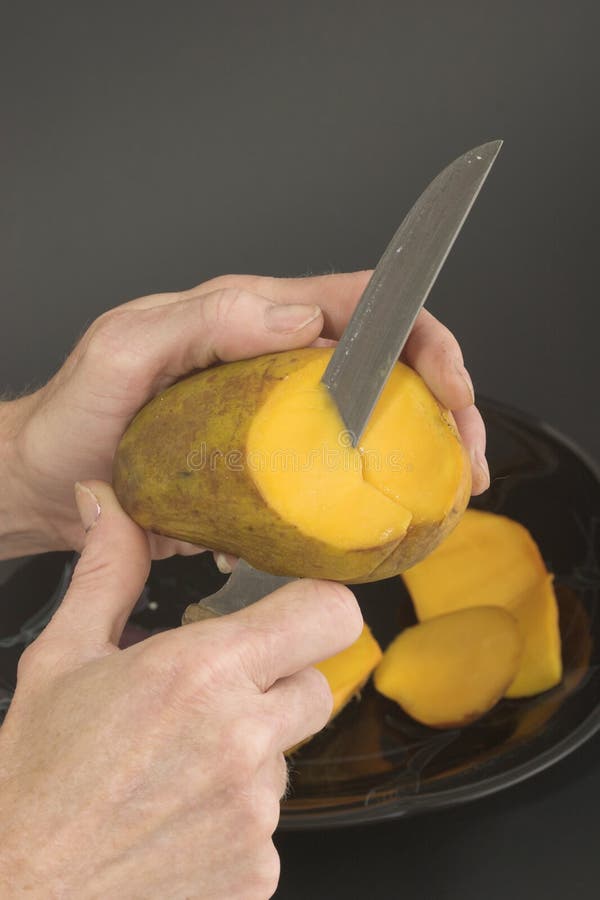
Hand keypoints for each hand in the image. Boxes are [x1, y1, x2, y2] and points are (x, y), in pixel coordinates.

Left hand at [0, 272, 486, 559]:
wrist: (49, 478)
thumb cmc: (75, 415)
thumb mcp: (126, 352)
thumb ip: (206, 321)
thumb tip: (299, 320)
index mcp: (249, 314)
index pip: (361, 303)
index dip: (420, 338)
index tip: (449, 389)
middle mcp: (273, 357)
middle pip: (386, 361)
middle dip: (444, 402)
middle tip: (465, 454)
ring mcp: (275, 410)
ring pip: (373, 415)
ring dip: (422, 449)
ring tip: (446, 492)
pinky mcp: (269, 458)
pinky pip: (335, 464)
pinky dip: (371, 488)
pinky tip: (385, 518)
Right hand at [0, 481, 362, 897]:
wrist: (21, 891)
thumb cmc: (34, 780)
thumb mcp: (63, 658)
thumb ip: (110, 571)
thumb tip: (110, 504)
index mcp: (202, 672)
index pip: (329, 613)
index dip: (320, 606)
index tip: (299, 610)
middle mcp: (243, 741)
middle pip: (316, 685)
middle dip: (277, 683)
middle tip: (216, 696)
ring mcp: (255, 814)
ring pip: (287, 757)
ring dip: (250, 754)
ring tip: (179, 767)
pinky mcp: (257, 871)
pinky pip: (270, 824)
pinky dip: (235, 816)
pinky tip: (180, 817)